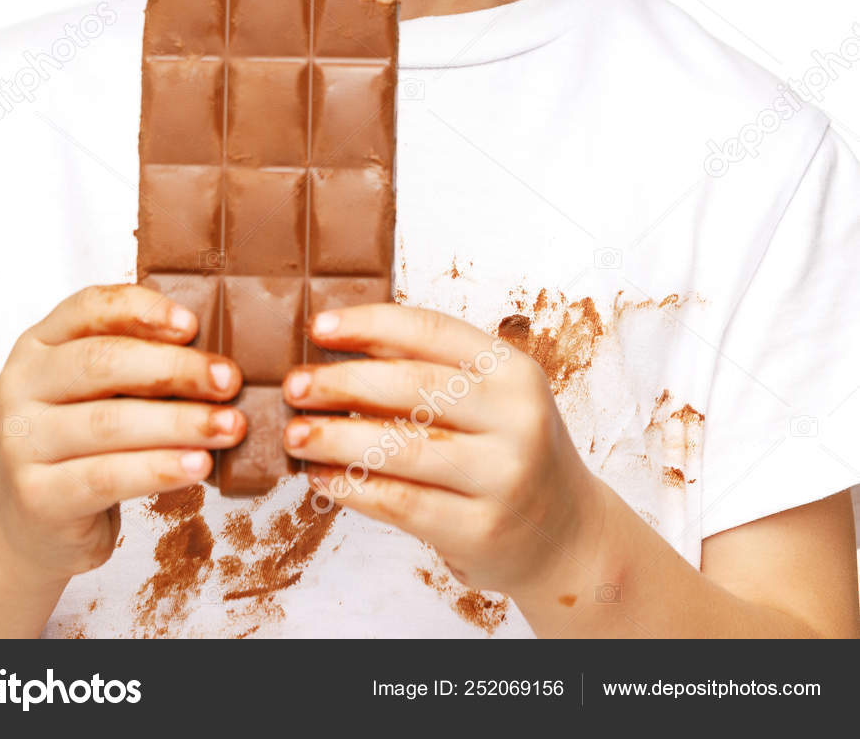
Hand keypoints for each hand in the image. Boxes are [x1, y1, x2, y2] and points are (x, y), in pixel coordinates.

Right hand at [0, 283, 244, 580]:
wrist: (34, 524)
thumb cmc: (83, 443)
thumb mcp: (98, 392)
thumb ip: (138, 363)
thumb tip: (216, 356)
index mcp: (38, 344)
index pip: (88, 308)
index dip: (142, 310)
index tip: (193, 325)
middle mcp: (21, 385)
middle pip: (102, 363)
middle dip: (175, 369)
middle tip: (229, 381)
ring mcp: (22, 442)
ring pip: (109, 422)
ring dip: (180, 422)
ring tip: (229, 427)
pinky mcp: (37, 497)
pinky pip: (106, 477)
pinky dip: (159, 468)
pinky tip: (199, 465)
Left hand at [281, 303, 601, 597]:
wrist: (565, 535)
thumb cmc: (508, 451)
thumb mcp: (490, 398)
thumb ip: (430, 370)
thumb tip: (339, 346)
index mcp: (513, 371)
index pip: (431, 332)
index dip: (369, 324)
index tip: (319, 328)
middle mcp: (516, 419)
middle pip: (411, 387)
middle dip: (341, 382)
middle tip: (294, 385)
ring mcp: (503, 477)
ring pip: (401, 448)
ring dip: (336, 438)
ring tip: (295, 434)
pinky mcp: (480, 530)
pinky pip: (402, 504)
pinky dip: (353, 488)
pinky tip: (322, 478)